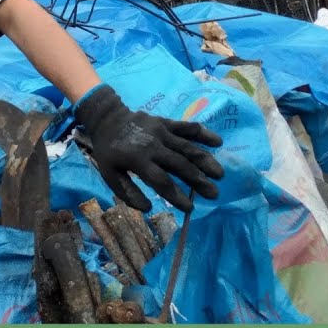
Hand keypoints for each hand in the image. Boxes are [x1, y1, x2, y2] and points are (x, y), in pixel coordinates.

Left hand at [74, 85, 223, 211]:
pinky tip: (218, 142)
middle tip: (214, 194)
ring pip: (187, 147)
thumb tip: (148, 208)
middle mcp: (153, 145)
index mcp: (138, 160)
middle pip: (180, 165)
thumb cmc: (109, 152)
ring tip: (220, 174)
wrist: (107, 119)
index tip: (190, 208)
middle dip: (198, 180)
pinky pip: (186, 127)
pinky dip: (202, 134)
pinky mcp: (166, 122)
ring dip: (205, 160)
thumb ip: (127, 192)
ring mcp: (161, 132)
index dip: (177, 196)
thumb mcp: (109, 175)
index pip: (161, 181)